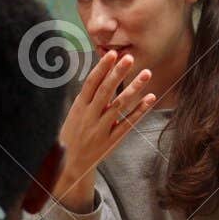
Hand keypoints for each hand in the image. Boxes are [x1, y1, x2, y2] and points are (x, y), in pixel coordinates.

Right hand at [53, 51, 157, 210]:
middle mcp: (89, 117)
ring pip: (119, 105)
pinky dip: (140, 111)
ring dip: (133, 88)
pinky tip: (150, 98)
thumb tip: (102, 76)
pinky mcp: (112, 140)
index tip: (112, 53)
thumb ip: (88, 98)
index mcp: (78, 107)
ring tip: (146, 73)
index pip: (90, 83)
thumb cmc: (72, 135)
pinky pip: (127, 123)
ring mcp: (101, 129)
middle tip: (130, 58)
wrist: (68, 166)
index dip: (102, 68)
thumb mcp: (74, 115)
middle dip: (118, 73)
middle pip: (105, 91)